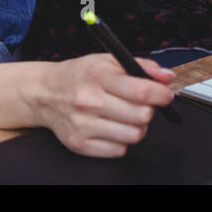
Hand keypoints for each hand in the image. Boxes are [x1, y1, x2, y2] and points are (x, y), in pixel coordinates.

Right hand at [28, 53, 175, 157]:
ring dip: (136, 127)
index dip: (161, 95)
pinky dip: (121, 141)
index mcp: (98, 76)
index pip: (141, 91)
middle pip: (141, 116)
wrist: (44, 93)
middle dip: (148, 110)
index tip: (165, 95)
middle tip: (141, 104)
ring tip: (126, 116)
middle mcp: (89, 101)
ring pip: (133, 135)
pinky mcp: (80, 144)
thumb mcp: (107, 61)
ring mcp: (83, 125)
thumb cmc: (79, 76)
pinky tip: (112, 127)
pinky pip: (119, 150)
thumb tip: (166, 77)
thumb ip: (141, 66)